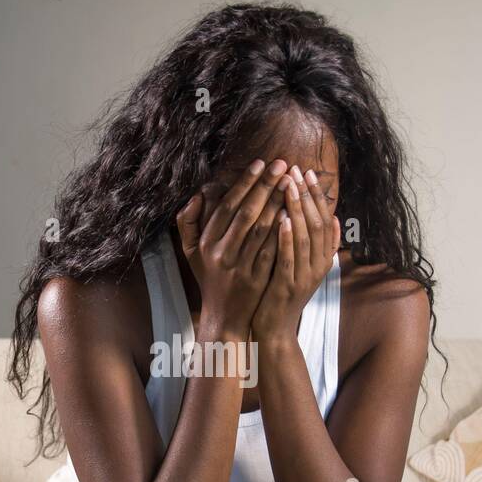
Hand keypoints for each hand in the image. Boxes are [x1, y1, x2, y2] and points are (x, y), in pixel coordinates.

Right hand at [175, 158, 287, 337]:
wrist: (223, 317)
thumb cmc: (210, 278)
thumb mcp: (191, 251)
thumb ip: (189, 222)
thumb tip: (198, 195)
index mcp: (207, 242)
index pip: (227, 206)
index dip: (244, 184)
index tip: (260, 164)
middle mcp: (221, 253)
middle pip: (246, 213)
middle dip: (265, 186)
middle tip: (282, 165)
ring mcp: (239, 267)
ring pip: (261, 230)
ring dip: (277, 204)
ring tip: (291, 183)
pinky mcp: (256, 280)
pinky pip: (271, 252)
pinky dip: (281, 233)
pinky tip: (293, 215)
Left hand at [251, 165, 339, 342]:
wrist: (274, 328)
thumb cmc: (283, 291)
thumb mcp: (305, 265)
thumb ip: (319, 244)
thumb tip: (334, 217)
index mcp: (323, 258)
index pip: (325, 220)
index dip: (318, 196)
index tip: (308, 172)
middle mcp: (318, 266)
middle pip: (317, 225)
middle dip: (307, 196)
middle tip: (296, 171)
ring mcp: (304, 277)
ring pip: (305, 238)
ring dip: (297, 210)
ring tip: (289, 186)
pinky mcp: (287, 287)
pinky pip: (289, 259)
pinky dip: (286, 238)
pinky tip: (281, 220)